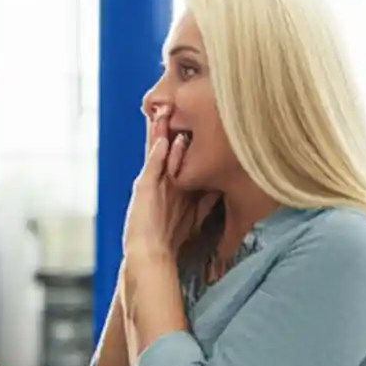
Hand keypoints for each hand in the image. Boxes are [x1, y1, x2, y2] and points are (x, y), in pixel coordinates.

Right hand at [122, 106, 218, 263]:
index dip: (180, 143)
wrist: (148, 256)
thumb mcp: (190, 217)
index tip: (190, 126)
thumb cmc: (165, 240)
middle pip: (165, 150)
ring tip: (165, 112)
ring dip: (161, 132)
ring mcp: (150, 184)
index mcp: (168, 188)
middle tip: (171, 109)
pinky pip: (155, 165)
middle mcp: (159, 182)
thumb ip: (204, 202)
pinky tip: (166, 138)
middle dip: (169, 130)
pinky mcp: (143, 188)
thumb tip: (221, 189)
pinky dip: (160, 151)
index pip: (174, 158)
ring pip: (157, 152)